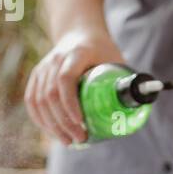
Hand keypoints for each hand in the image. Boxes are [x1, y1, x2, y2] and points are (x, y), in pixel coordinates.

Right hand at [26, 30, 125, 144]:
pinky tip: (51, 132)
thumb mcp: (115, 59)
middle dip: (63, 122)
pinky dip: (40, 119)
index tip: (81, 123)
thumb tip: (140, 104)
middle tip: (79, 138)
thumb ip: (125, 79)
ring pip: (39, 100)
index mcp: (76, 53)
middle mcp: (55, 60)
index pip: (66, 78)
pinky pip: (32, 101)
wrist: (78, 32)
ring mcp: (42, 67)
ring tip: (67, 140)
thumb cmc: (101, 50)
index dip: (70, 103)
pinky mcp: (36, 76)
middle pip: (51, 94)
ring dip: (52, 125)